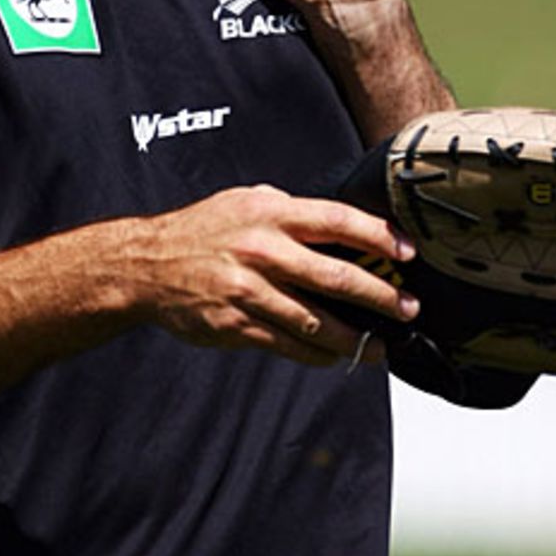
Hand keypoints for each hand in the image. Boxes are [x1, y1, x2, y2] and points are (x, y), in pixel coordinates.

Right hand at [125, 183, 418, 367]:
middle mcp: (263, 251)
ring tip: (380, 347)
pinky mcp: (236, 325)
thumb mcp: (246, 200)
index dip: (379, 236)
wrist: (146, 265)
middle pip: (336, 276)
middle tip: (408, 310)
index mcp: (270, 214)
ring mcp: (249, 291)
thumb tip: (340, 224)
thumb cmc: (201, 230)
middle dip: (381, 297)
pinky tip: (335, 355)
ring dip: (355, 338)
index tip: (408, 253)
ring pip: (316, 321)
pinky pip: (288, 344)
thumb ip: (290, 211)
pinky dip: (317, 353)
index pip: (337, 221)